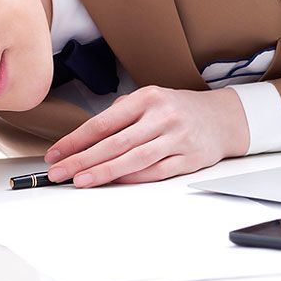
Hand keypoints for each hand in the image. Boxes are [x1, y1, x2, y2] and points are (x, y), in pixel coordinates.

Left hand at [44, 85, 248, 186]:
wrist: (224, 118)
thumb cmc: (180, 110)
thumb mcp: (152, 100)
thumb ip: (122, 114)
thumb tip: (88, 138)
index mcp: (148, 98)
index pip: (104, 122)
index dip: (76, 140)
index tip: (56, 153)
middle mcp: (162, 116)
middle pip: (115, 143)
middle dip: (82, 160)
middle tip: (59, 172)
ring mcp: (177, 138)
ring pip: (134, 159)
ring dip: (104, 172)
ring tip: (80, 181)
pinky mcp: (188, 159)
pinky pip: (156, 172)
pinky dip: (132, 178)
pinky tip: (114, 182)